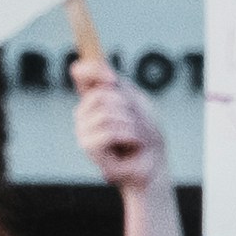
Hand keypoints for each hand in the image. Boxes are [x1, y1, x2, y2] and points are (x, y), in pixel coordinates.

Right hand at [72, 55, 166, 190]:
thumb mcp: (138, 104)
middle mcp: (83, 114)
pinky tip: (133, 145)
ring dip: (132, 126)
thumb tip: (106, 75)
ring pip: (106, 114)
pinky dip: (129, 137)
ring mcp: (83, 130)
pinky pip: (107, 132)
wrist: (154, 166)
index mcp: (94, 100)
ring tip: (137, 137)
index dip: (94, 70)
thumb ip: (119, 86)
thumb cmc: (146, 137)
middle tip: (138, 124)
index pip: (81, 73)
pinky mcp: (87, 147)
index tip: (113, 80)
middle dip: (128, 108)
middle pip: (101, 95)